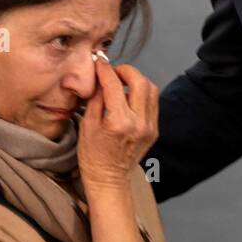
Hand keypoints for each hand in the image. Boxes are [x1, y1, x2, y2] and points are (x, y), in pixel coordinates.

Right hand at [77, 58, 159, 190]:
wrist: (109, 179)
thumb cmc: (92, 156)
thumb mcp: (87, 126)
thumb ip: (96, 99)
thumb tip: (100, 77)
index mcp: (119, 123)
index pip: (115, 86)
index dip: (106, 70)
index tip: (100, 62)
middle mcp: (139, 123)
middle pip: (141, 82)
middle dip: (127, 70)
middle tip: (114, 71)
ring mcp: (150, 127)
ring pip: (151, 90)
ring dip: (137, 80)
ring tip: (122, 82)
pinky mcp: (154, 130)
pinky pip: (152, 103)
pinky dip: (142, 93)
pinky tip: (129, 96)